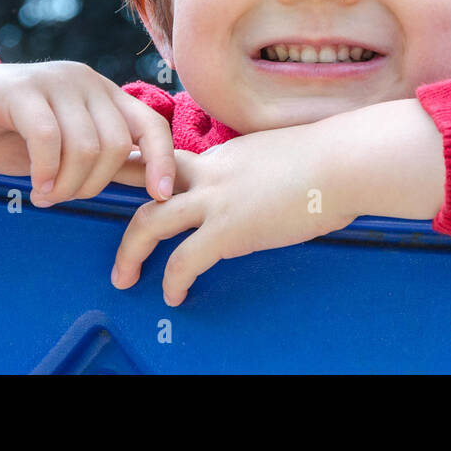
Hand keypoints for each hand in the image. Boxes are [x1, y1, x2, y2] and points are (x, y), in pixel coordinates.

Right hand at [0, 56, 174, 206]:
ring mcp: (55, 81)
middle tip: (63, 198)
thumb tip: (158, 187)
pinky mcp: (21, 89)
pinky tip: (35, 186)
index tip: (160, 198)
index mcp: (104, 95)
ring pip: (85, 146)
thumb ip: (107, 161)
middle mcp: (86, 82)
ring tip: (45, 195)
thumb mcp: (67, 150)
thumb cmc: (9, 132)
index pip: (152, 125)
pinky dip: (46, 172)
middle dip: (93, 185)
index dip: (163, 161)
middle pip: (115, 145)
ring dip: (67, 184)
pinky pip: (49, 138)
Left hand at [110, 130, 357, 306]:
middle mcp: (210, 171)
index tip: (125, 184)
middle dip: (114, 201)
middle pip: (142, 180)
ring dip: (130, 252)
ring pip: (149, 221)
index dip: (143, 174)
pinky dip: (172, 281)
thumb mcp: (278, 156)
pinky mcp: (230, 228)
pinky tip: (174, 295)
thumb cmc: (330, 159)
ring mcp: (217, 199)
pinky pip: (185, 260)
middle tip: (104, 226)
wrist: (346, 161)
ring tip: (124, 277)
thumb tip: (259, 188)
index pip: (168, 161)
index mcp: (222, 154)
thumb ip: (256, 171)